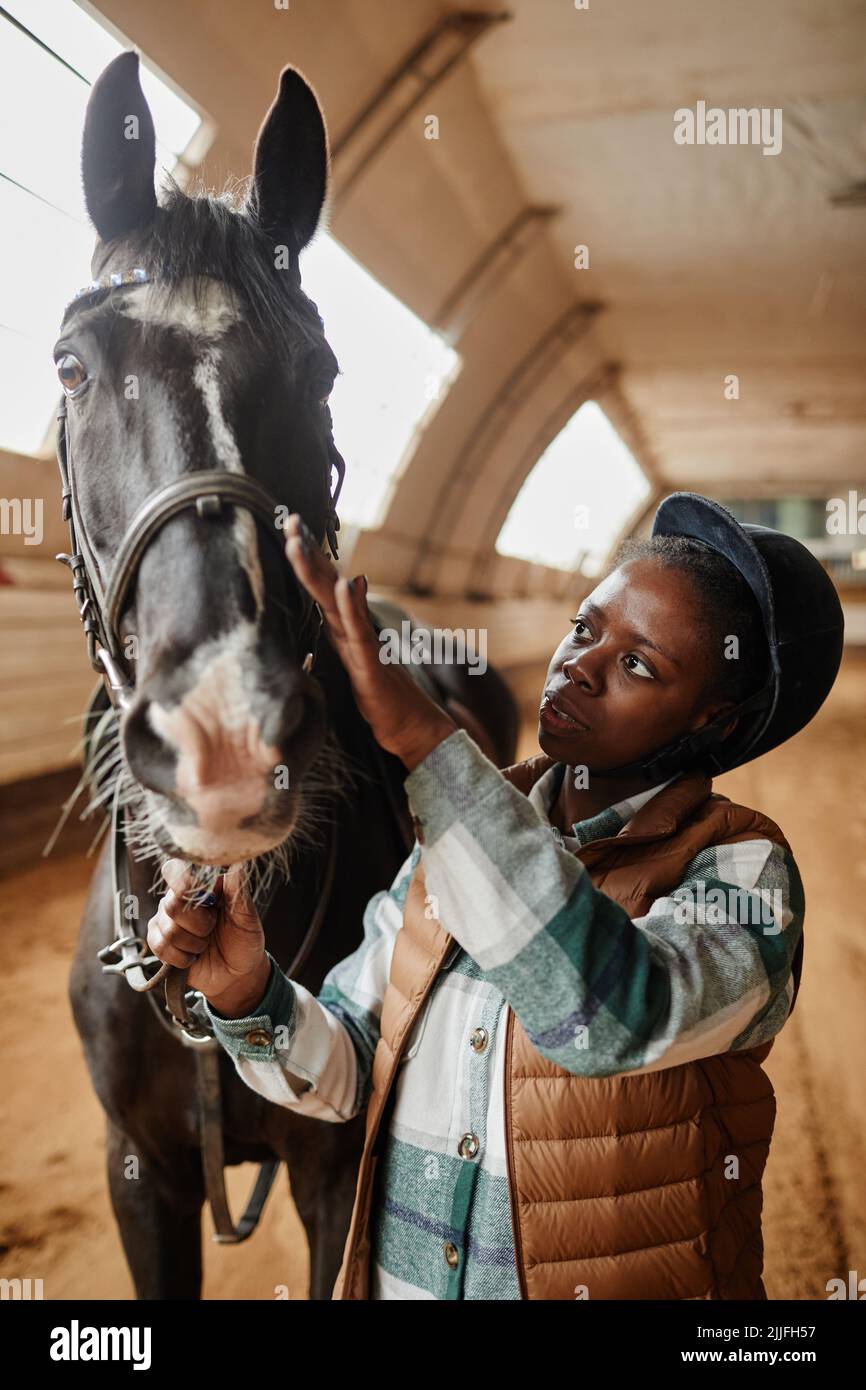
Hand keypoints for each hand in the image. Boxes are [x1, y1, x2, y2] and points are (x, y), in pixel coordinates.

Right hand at [146, 862, 270, 1016]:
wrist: (237, 973)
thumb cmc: (244, 939)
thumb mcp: (246, 915)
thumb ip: (237, 889)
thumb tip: (235, 861)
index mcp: (198, 885)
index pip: (175, 870)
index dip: (184, 883)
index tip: (207, 898)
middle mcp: (177, 899)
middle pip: (173, 905)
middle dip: (200, 924)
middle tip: (213, 928)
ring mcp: (165, 920)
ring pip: (169, 929)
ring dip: (194, 943)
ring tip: (206, 943)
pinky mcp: (158, 943)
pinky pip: (160, 948)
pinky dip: (182, 957)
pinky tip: (193, 957)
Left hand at [283, 513, 456, 768]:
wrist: (411, 727)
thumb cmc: (380, 698)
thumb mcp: (353, 660)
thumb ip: (345, 630)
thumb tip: (348, 587)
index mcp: (344, 628)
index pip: (321, 587)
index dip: (306, 558)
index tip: (289, 528)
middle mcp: (353, 629)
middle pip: (326, 584)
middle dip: (307, 551)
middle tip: (289, 518)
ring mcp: (363, 643)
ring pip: (336, 600)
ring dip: (318, 570)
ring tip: (301, 541)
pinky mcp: (371, 663)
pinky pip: (360, 631)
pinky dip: (352, 606)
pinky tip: (347, 583)